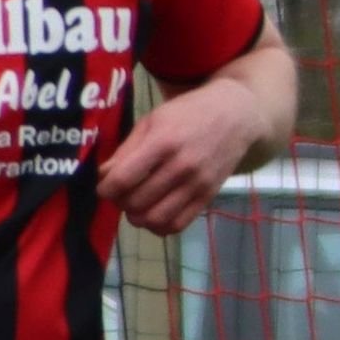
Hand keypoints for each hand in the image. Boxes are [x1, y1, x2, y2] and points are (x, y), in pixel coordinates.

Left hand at [96, 81, 264, 236]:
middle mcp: (181, 166)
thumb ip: (127, 149)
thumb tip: (104, 176)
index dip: (106, 189)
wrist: (235, 116)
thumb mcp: (153, 121)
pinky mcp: (208, 197)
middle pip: (136, 201)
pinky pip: (178, 225)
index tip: (105, 186)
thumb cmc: (188, 114)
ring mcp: (197, 184)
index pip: (123, 179)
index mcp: (163, 142)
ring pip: (155, 218)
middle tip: (121, 194)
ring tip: (136, 206)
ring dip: (138, 217)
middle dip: (120, 202)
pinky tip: (155, 213)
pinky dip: (159, 226)